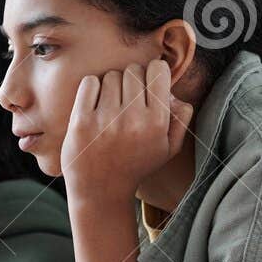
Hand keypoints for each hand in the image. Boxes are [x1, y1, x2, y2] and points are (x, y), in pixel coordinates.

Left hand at [61, 59, 192, 202]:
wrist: (101, 191)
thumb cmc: (135, 165)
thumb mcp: (167, 149)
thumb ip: (181, 120)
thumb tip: (176, 94)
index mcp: (157, 123)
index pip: (157, 70)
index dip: (153, 72)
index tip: (147, 83)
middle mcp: (133, 119)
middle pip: (133, 70)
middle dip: (131, 80)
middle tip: (127, 98)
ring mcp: (105, 120)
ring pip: (111, 76)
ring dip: (111, 86)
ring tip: (111, 107)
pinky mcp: (81, 122)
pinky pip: (89, 83)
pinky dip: (92, 87)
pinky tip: (95, 104)